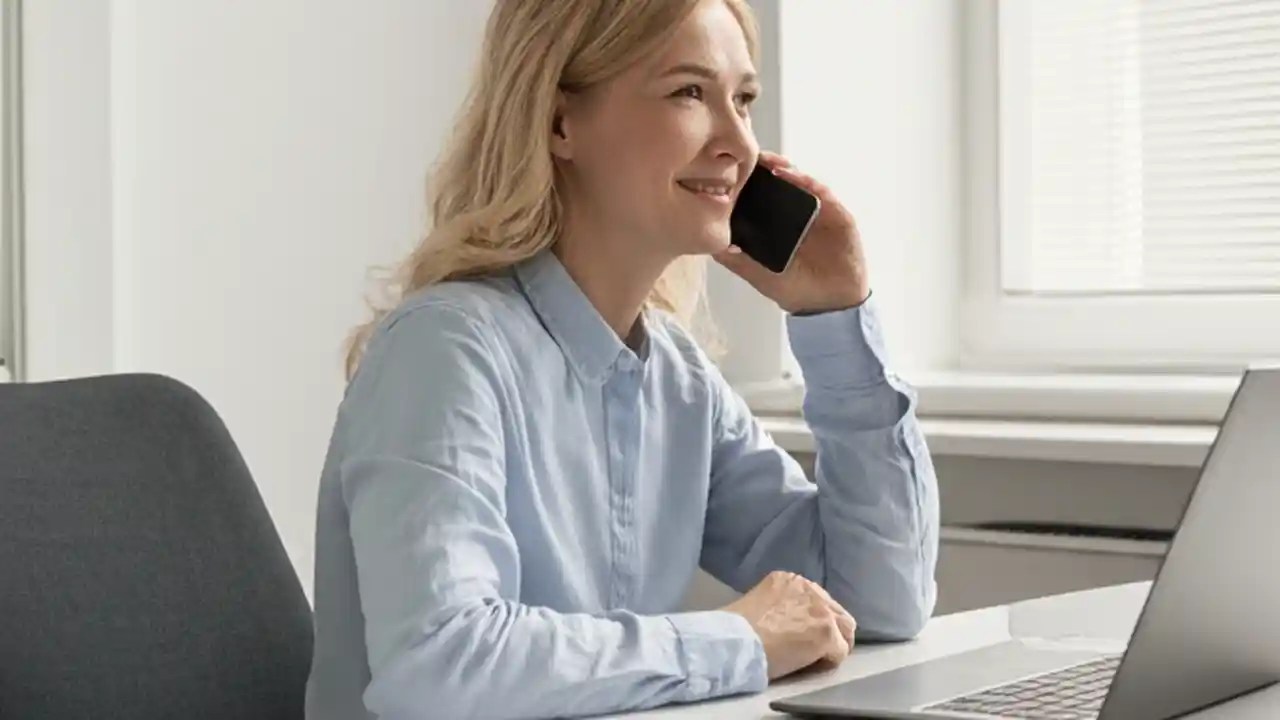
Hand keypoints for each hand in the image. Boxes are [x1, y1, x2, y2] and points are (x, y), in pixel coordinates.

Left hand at [715, 151, 869, 314]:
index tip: (729, 171)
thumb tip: (713, 244)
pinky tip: (795, 178)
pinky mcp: (837, 215)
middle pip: (778, 182)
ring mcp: (817, 212)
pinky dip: (809, 183)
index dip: (746, 182)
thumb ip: (737, 261)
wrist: (830, 304)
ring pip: (800, 181)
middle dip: (763, 167)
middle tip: (748, 156)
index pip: (759, 196)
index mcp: (775, 225)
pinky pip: (823, 193)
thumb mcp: (760, 276)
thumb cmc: (796, 289)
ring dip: (785, 168)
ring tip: (768, 162)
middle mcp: (795, 214)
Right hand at [722, 570, 856, 679]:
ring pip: (845, 628)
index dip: (813, 618)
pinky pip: (841, 651)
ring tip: (821, 659)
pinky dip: (831, 660)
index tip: (804, 632)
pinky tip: (814, 666)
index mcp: (790, 580)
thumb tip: (788, 623)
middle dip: (830, 628)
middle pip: (835, 610)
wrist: (736, 642)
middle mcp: (809, 588)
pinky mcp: (827, 633)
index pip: (816, 598)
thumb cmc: (737, 629)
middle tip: (818, 648)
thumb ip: (779, 606)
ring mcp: (821, 610)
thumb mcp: (758, 602)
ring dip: (836, 643)